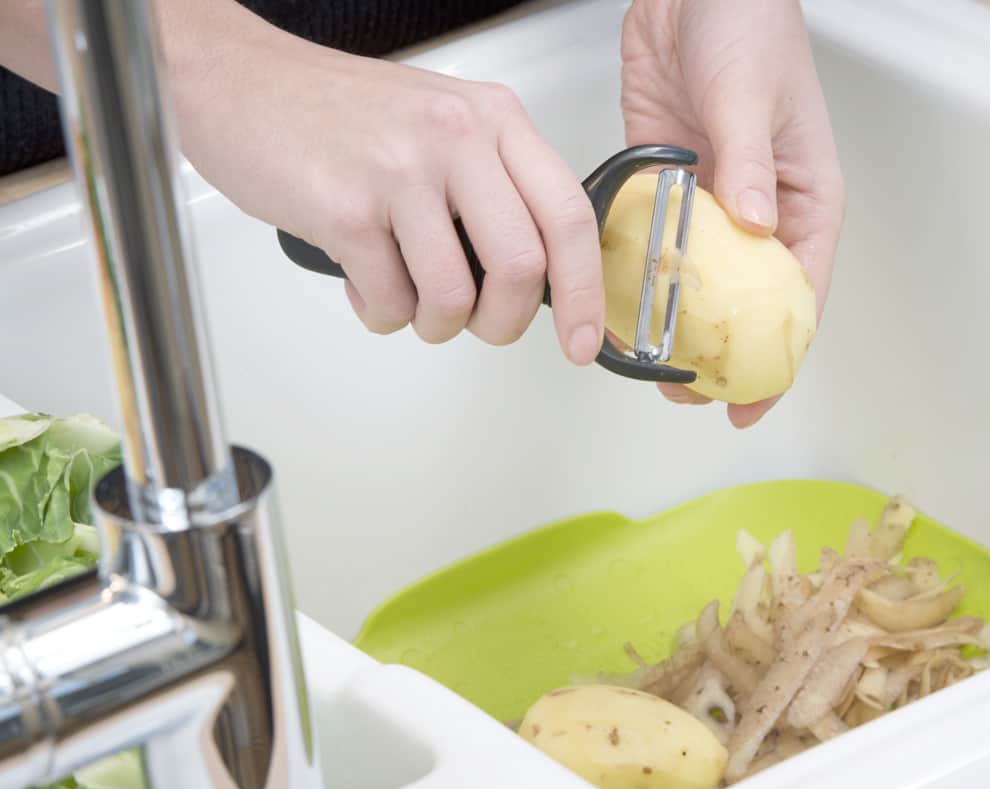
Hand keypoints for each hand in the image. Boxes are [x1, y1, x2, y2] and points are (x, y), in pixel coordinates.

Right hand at [163, 3, 604, 363]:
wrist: (238, 81)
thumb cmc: (339, 114)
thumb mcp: (442, 125)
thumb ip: (494, 187)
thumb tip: (537, 278)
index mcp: (494, 119)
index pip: (568, 215)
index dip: (586, 291)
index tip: (583, 341)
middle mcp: (457, 137)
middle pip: (523, 268)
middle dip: (503, 322)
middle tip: (476, 323)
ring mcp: (400, 172)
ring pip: (453, 298)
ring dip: (433, 324)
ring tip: (405, 296)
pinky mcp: (346, 209)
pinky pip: (390, 303)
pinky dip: (380, 314)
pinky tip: (362, 280)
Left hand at [620, 0, 843, 427]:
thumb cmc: (748, 23)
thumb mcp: (751, 95)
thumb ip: (748, 163)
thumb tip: (755, 225)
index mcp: (805, 198)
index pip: (802, 293)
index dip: (780, 354)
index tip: (750, 399)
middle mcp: (760, 212)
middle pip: (747, 303)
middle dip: (721, 353)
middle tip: (684, 392)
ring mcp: (712, 202)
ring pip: (698, 283)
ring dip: (676, 325)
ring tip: (647, 366)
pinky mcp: (668, 184)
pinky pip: (656, 243)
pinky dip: (641, 276)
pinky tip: (620, 307)